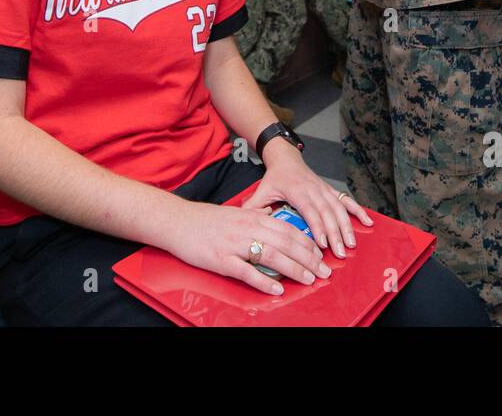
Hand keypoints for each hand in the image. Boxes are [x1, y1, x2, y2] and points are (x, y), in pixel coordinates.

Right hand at [165, 198, 330, 294]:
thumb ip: (256, 217)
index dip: (307, 243)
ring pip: (272, 256)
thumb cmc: (206, 219)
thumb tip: (274, 220)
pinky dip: (264, 281)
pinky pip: (246, 272)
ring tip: (309, 279)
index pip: (288, 229)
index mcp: (253, 217)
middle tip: (323, 271)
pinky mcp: (221, 260)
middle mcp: (248, 228)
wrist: (178, 221)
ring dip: (294, 269)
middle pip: (286, 243)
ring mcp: (234, 244)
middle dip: (308, 258)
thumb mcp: (236, 213)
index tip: (320, 254)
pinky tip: (277, 289)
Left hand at [244, 140, 372, 259]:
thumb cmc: (274, 177)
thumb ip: (253, 207)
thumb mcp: (261, 190)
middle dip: (335, 234)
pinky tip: (368, 222)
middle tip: (339, 253)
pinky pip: (346, 201)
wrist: (286, 158)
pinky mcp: (330, 191)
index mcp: (297, 191)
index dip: (318, 228)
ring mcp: (324, 189)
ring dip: (347, 227)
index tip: (322, 244)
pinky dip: (358, 211)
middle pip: (328, 214)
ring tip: (351, 245)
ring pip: (339, 209)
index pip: (310, 211)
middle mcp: (314, 190)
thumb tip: (245, 222)